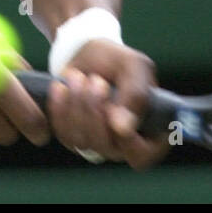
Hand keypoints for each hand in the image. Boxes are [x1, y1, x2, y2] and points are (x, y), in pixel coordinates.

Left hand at [48, 39, 170, 169]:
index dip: (127, 141)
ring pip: (83, 141)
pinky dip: (60, 107)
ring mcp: (99, 144)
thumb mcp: (135, 67)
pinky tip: (63, 87)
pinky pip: (63, 134)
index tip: (114, 110)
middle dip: (96, 110)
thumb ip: (136, 95)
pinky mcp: (73, 138)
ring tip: (79, 78)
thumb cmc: (119, 62)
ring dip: (78, 105)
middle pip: (108, 148)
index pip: (142, 157)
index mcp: (151, 131)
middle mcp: (125, 144)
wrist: (90, 55)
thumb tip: (122, 129)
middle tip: (96, 80)